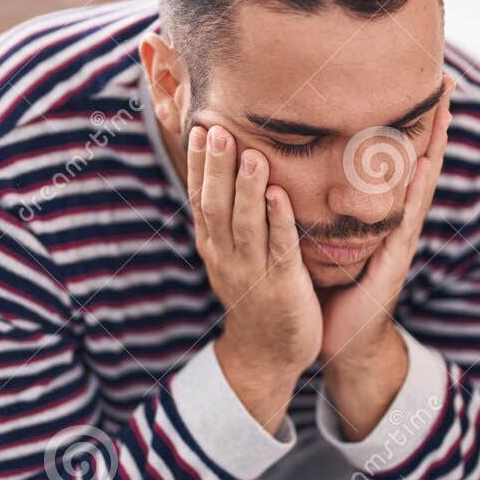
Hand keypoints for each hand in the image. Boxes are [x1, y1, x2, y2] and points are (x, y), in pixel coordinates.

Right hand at [188, 123, 322, 434]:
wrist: (266, 354)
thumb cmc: (255, 295)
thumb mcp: (232, 254)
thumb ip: (229, 216)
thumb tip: (223, 171)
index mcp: (212, 245)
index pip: (199, 196)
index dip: (197, 162)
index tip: (199, 125)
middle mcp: (225, 255)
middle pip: (215, 204)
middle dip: (216, 166)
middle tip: (218, 126)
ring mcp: (251, 271)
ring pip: (244, 224)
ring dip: (247, 187)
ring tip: (252, 152)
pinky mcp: (282, 286)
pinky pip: (278, 249)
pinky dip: (278, 220)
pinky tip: (280, 195)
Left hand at [320, 75, 454, 368]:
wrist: (340, 340)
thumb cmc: (331, 290)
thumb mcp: (325, 238)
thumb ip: (321, 208)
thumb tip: (293, 170)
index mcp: (379, 213)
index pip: (394, 159)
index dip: (405, 124)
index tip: (415, 83)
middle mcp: (396, 220)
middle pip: (418, 162)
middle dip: (433, 123)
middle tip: (448, 82)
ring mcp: (399, 239)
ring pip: (420, 184)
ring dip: (435, 148)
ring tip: (446, 111)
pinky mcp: (393, 261)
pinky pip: (406, 220)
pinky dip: (416, 192)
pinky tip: (424, 166)